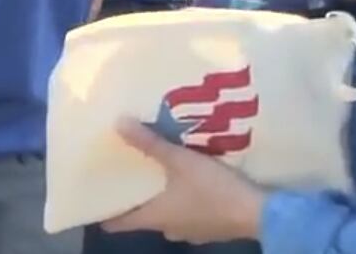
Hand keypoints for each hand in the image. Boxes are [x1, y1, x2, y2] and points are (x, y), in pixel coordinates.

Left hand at [102, 120, 267, 243]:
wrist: (261, 214)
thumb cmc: (213, 189)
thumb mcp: (180, 161)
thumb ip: (150, 143)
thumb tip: (117, 124)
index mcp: (154, 218)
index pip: (117, 223)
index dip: (104, 210)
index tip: (94, 195)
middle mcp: (167, 229)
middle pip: (143, 215)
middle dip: (135, 195)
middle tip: (128, 170)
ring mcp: (191, 232)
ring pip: (167, 214)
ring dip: (162, 197)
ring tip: (159, 171)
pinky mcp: (211, 228)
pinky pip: (190, 214)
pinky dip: (185, 201)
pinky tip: (191, 183)